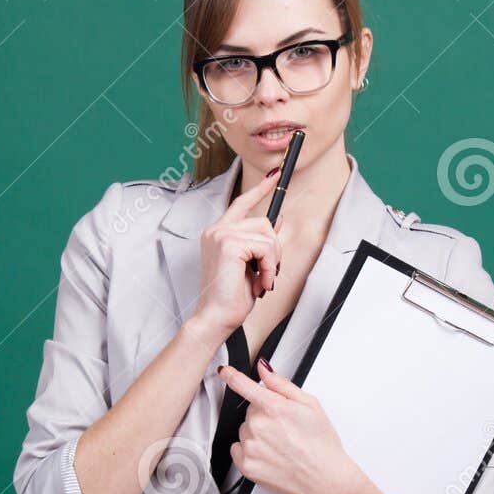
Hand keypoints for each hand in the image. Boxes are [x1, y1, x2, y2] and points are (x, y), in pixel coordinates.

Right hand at [191, 168, 283, 335]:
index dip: (260, 189)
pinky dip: (269, 267)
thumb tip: (278, 220)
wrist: (215, 318)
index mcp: (217, 233)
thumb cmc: (230, 297)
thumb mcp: (251, 265)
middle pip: (264, 221)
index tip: (275, 175)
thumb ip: (260, 242)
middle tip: (266, 274)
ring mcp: (221, 234)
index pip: (241, 203)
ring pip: (267, 235)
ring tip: (261, 281)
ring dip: (272, 261)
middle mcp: (216, 230)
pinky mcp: (228, 243)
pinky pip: (266, 247)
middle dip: (274, 249)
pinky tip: (260, 283)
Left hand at [216, 359, 359, 493]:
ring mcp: (250, 447)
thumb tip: (265, 371)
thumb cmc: (321, 446)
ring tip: (281, 445)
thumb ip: (282, 385)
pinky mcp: (246, 465)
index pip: (243, 385)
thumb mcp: (310, 406)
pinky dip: (250, 451)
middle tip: (285, 428)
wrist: (324, 480)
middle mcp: (258, 426)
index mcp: (274, 408)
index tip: (225, 372)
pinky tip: (270, 455)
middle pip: (250, 411)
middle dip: (264, 415)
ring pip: (245, 430)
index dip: (231, 376)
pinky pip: (238, 449)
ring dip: (258, 434)